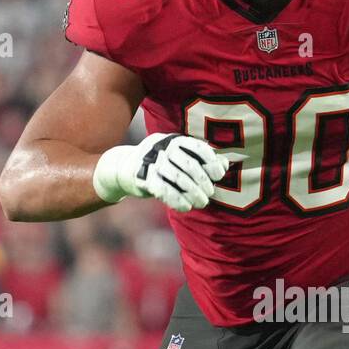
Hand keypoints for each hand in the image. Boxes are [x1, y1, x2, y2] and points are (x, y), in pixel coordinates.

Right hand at [93, 133, 229, 211]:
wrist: (123, 169)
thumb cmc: (159, 165)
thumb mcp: (178, 158)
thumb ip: (201, 160)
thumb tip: (225, 164)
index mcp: (173, 140)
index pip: (196, 147)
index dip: (210, 161)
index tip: (219, 175)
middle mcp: (162, 147)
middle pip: (189, 165)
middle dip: (203, 181)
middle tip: (210, 193)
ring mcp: (151, 162)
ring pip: (178, 179)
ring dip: (193, 193)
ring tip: (202, 203)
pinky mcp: (142, 177)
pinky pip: (164, 190)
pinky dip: (177, 200)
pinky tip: (186, 208)